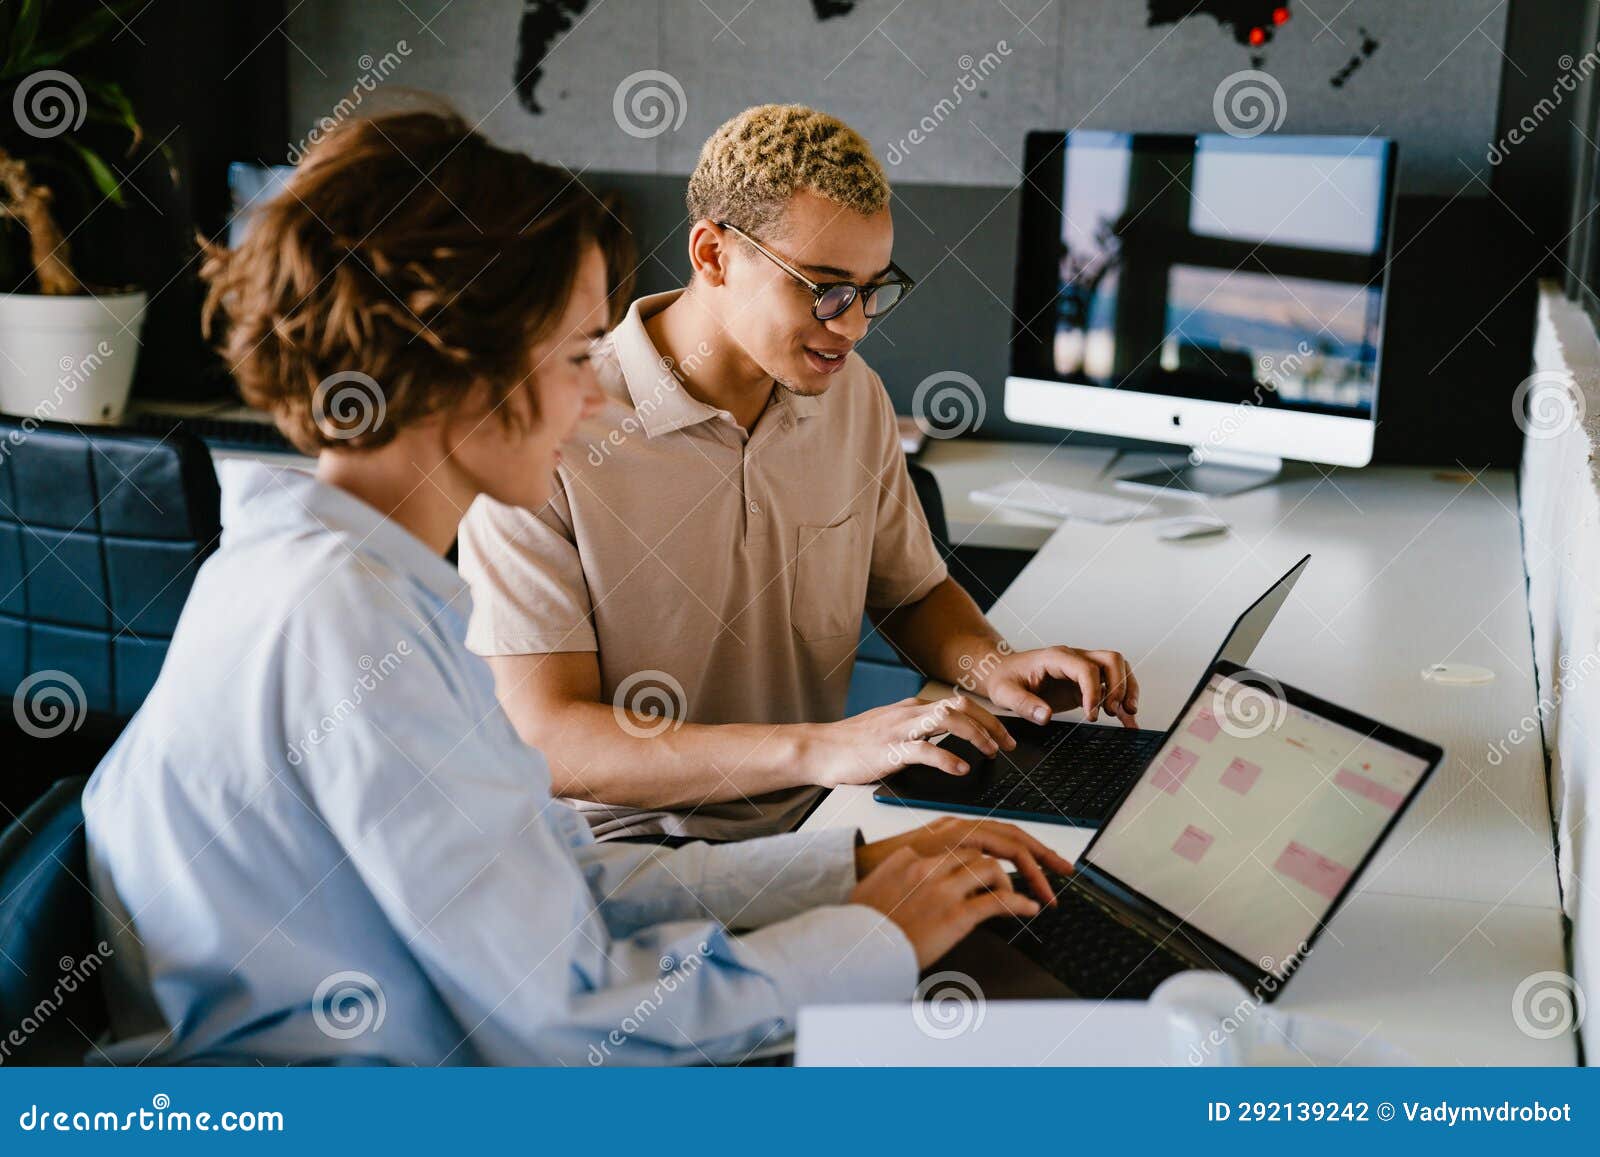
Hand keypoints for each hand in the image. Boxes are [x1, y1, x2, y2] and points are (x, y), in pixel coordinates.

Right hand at [798, 695, 1016, 787]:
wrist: (820, 749)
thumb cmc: (855, 743)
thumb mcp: (893, 729)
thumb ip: (920, 731)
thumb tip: (950, 741)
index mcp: (913, 707)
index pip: (960, 704)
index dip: (988, 718)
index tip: (1005, 736)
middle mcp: (909, 713)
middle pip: (961, 707)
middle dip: (990, 725)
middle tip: (1008, 745)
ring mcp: (899, 729)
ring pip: (947, 720)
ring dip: (975, 735)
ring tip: (990, 753)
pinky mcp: (888, 750)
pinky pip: (924, 751)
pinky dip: (946, 759)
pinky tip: (961, 769)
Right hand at [849, 847, 1040, 967]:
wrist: (854, 950)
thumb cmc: (861, 927)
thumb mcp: (875, 890)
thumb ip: (897, 878)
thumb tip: (909, 885)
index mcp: (908, 858)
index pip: (952, 848)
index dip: (972, 860)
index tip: (982, 870)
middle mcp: (927, 866)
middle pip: (976, 851)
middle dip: (999, 861)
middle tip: (1016, 872)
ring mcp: (942, 889)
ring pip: (991, 868)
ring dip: (1010, 881)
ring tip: (1020, 894)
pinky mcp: (955, 914)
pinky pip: (998, 901)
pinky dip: (1019, 903)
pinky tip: (1029, 908)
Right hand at [855, 816, 1074, 905]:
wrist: (852, 923)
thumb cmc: (874, 901)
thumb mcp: (904, 869)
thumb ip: (933, 863)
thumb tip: (958, 871)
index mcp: (936, 837)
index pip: (992, 832)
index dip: (1022, 843)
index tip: (1041, 854)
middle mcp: (943, 850)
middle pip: (1005, 840)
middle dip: (1039, 855)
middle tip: (1063, 868)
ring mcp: (946, 878)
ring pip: (1001, 865)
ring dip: (1028, 883)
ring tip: (1045, 899)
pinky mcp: (951, 909)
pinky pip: (997, 901)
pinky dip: (1019, 905)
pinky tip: (1029, 911)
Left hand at [980, 646, 1139, 727]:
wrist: (1002, 672)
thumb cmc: (1004, 678)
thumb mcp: (1005, 692)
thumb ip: (1024, 704)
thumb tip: (1045, 716)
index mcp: (1055, 657)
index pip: (1086, 668)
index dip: (1094, 691)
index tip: (1091, 714)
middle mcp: (1073, 659)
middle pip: (1111, 660)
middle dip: (1119, 685)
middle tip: (1113, 710)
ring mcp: (1081, 669)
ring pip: (1118, 669)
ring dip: (1127, 689)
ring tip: (1128, 714)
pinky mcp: (1084, 683)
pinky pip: (1110, 687)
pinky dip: (1122, 702)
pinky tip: (1128, 720)